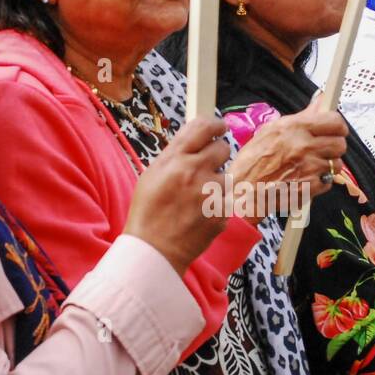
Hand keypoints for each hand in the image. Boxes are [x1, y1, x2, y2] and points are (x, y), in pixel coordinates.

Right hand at [124, 116, 231, 276]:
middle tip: (205, 168)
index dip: (215, 125)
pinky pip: (226, 200)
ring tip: (196, 200)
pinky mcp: (222, 212)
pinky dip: (217, 205)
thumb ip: (176, 154)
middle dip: (216, 156)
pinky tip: (199, 215)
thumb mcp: (152, 173)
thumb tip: (196, 140)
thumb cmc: (148, 211)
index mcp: (175, 158)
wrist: (154, 249)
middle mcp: (195, 171)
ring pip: (226, 176)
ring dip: (216, 184)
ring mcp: (211, 193)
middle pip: (223, 148)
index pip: (204, 126)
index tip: (220, 128)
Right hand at [228, 108, 348, 221]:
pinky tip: (304, 180)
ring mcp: (309, 168)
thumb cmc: (253, 162)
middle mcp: (304, 146)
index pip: (335, 121)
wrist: (243, 191)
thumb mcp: (272, 130)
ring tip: (309, 167)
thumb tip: (320, 100)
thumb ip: (302, 116)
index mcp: (295, 128)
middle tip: (322, 150)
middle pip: (340, 144)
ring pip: (336, 165)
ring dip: (326, 166)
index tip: (334, 129)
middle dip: (333, 147)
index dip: (337, 126)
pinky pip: (327, 182)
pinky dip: (319, 183)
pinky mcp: (310, 187)